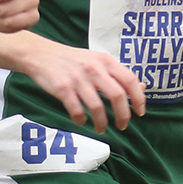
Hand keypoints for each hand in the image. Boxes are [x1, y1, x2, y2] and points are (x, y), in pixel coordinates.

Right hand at [20, 39, 145, 133]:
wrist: (40, 55)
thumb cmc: (73, 60)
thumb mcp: (97, 61)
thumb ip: (117, 74)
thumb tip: (142, 87)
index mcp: (105, 61)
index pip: (130, 80)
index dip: (138, 98)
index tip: (140, 112)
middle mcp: (94, 69)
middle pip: (117, 96)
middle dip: (123, 115)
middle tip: (122, 126)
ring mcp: (78, 79)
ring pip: (97, 107)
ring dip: (102, 123)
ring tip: (101, 129)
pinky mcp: (63, 89)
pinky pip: (77, 111)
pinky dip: (81, 120)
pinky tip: (81, 121)